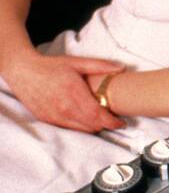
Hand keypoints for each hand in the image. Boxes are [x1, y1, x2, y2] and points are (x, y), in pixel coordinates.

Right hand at [4, 53, 124, 131]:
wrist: (24, 72)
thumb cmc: (51, 67)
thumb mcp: (77, 62)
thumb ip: (100, 66)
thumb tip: (121, 68)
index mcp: (74, 94)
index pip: (98, 116)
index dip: (112, 122)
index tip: (121, 122)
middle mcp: (65, 108)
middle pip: (92, 126)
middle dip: (105, 125)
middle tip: (113, 119)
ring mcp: (55, 116)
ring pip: (81, 130)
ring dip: (93, 127)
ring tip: (100, 118)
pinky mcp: (48, 120)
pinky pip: (69, 129)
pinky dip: (80, 126)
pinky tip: (83, 118)